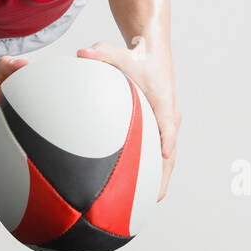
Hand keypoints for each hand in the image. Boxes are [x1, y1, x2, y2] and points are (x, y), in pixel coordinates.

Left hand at [76, 37, 179, 201]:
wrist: (152, 50)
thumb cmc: (136, 55)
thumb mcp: (117, 52)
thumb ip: (100, 53)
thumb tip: (80, 53)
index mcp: (162, 99)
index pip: (167, 122)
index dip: (167, 140)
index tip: (164, 157)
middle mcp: (168, 113)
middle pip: (170, 148)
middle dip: (164, 173)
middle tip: (155, 197)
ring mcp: (166, 120)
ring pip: (167, 153)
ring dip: (160, 175)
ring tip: (150, 200)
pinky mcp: (160, 124)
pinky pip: (159, 149)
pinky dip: (154, 166)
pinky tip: (141, 185)